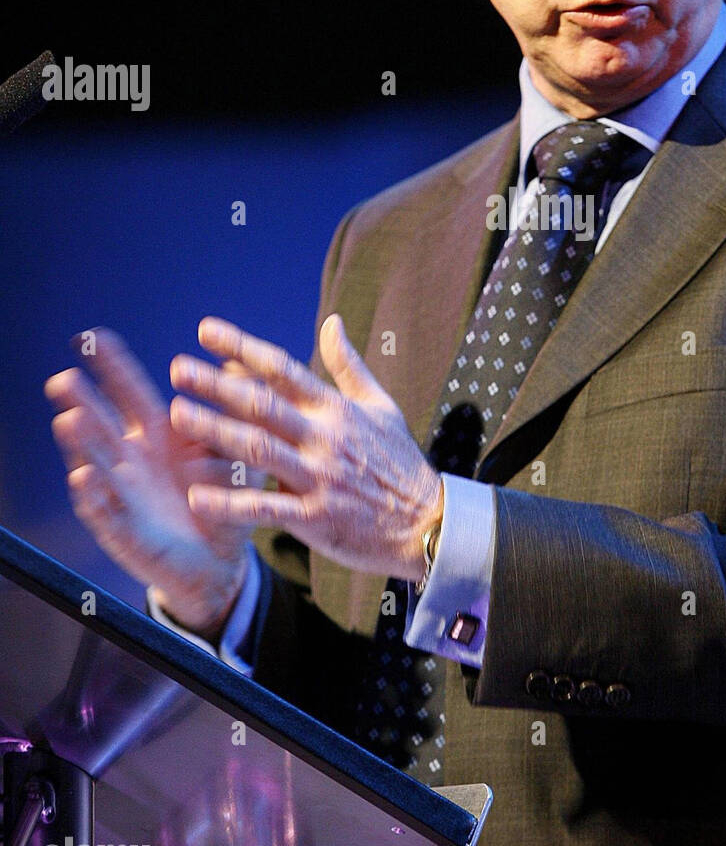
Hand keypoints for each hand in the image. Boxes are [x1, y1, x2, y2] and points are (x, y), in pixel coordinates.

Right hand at [45, 329, 250, 634]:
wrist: (219, 560)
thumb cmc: (222, 499)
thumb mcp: (232, 453)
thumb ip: (231, 414)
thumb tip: (239, 365)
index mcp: (158, 435)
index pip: (131, 393)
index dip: (114, 367)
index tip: (94, 337)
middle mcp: (132, 459)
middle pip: (102, 424)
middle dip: (83, 401)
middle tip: (65, 379)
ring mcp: (122, 493)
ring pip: (96, 463)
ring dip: (82, 444)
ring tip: (69, 419)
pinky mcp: (122, 530)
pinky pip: (104, 511)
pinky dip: (93, 495)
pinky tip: (84, 477)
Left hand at [169, 313, 443, 582]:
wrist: (428, 523)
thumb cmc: (400, 462)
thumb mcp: (382, 406)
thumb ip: (348, 366)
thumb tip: (331, 322)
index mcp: (336, 409)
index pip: (283, 369)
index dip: (242, 347)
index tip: (205, 332)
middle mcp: (325, 438)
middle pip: (263, 404)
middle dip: (218, 384)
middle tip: (178, 368)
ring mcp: (319, 478)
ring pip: (258, 448)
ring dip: (215, 430)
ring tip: (177, 414)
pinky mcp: (315, 518)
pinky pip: (265, 508)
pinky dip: (230, 503)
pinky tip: (196, 496)